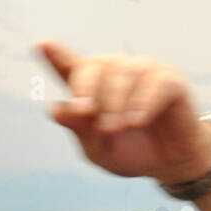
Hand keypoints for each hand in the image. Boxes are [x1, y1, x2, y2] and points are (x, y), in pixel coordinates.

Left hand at [37, 41, 210, 184]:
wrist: (170, 164)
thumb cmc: (131, 152)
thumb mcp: (99, 150)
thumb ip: (79, 129)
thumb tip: (56, 109)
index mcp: (93, 89)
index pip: (70, 67)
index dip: (55, 55)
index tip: (40, 45)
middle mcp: (116, 73)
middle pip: (93, 64)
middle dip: (86, 88)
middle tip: (86, 113)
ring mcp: (144, 72)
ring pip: (123, 72)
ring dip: (115, 101)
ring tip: (115, 128)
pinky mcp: (170, 79)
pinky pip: (154, 82)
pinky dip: (142, 101)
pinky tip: (136, 121)